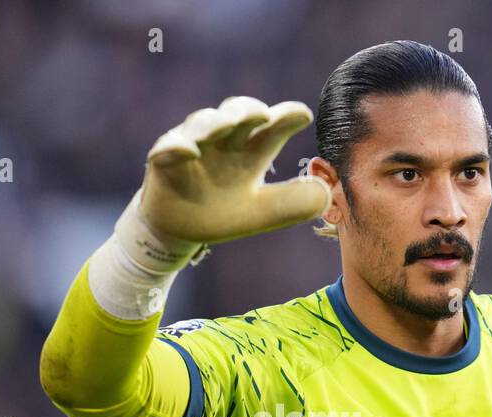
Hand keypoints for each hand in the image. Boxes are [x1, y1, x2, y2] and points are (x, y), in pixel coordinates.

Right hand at [139, 96, 331, 245]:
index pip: (272, 128)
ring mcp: (194, 146)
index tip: (303, 116)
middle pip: (237, 113)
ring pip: (203, 123)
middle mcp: (224, 141)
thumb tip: (327, 194)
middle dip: (247, 109)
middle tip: (262, 114)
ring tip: (224, 125)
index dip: (287, 118)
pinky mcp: (165, 159)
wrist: (180, 230)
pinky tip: (189, 151)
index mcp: (251, 151)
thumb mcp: (261, 213)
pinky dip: (178, 146)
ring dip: (214, 122)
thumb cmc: (223, 212)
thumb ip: (291, 204)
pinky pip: (169, 146)